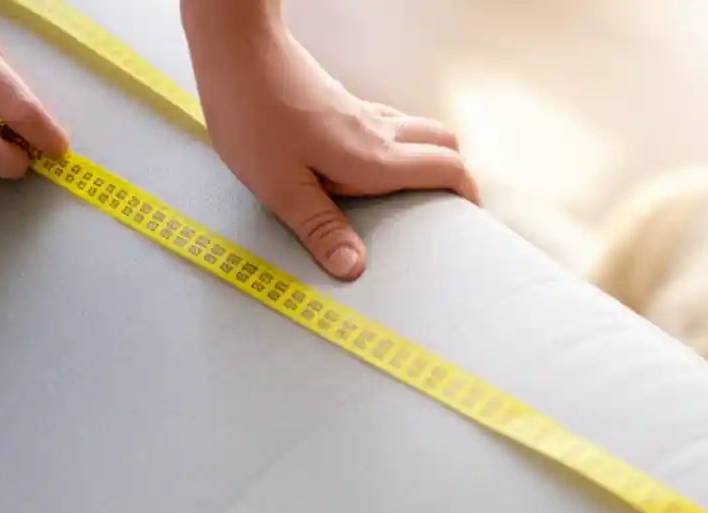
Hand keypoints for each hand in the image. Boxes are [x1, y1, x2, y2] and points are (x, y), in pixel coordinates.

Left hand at [182, 0, 478, 280]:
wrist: (238, 50)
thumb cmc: (253, 114)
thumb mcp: (281, 187)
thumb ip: (320, 228)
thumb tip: (354, 268)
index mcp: (372, 157)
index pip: (443, 167)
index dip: (465, 190)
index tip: (468, 213)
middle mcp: (376, 131)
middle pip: (442, 141)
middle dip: (454, 170)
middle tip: (445, 202)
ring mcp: (361, 112)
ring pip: (417, 129)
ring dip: (427, 154)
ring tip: (411, 187)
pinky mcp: (341, 102)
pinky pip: (388, 123)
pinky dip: (398, 143)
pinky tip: (368, 161)